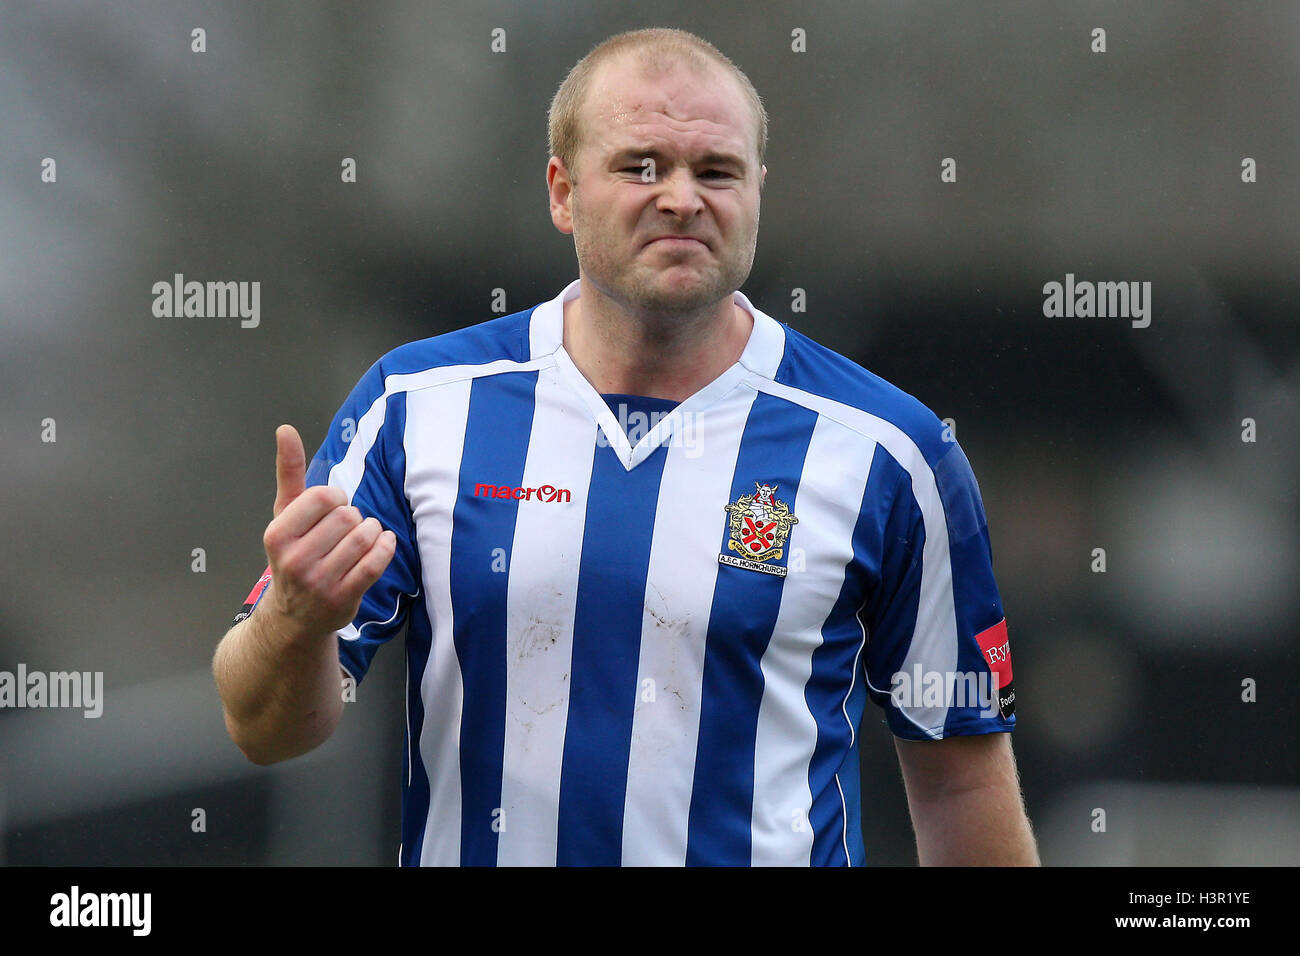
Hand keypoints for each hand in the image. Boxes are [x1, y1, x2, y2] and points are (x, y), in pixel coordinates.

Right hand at [260, 424, 395, 641]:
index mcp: (278, 534)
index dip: (336, 498)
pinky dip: (385, 548)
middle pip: (348, 516)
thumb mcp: (285, 515)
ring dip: (372, 531)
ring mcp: (320, 582)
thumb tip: (286, 429)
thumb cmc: (293, 554)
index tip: (332, 508)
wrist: (294, 616)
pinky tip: (383, 543)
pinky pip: (375, 563)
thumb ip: (288, 471)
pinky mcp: (344, 598)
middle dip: (355, 516)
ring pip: (364, 538)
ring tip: (364, 535)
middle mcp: (295, 560)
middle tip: (347, 527)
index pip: (324, 497)